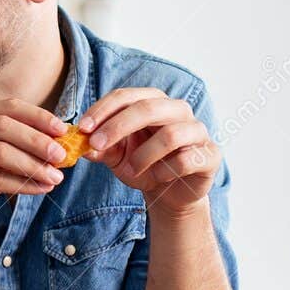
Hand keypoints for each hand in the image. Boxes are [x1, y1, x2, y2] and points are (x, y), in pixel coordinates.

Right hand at [0, 98, 68, 234]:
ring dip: (32, 164)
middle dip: (38, 140)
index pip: (7, 107)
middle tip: (62, 155)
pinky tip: (39, 189)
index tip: (63, 129)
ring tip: (55, 177)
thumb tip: (57, 145)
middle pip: (4, 125)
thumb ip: (14, 148)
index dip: (38, 116)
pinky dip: (20, 183)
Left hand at [76, 87, 219, 214]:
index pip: (126, 96)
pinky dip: (166, 171)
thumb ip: (100, 148)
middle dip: (118, 126)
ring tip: (131, 170)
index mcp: (153, 103)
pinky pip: (187, 159)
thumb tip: (79, 143)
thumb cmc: (143, 167)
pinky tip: (158, 178)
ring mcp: (197, 131)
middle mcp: (178, 111)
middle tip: (96, 145)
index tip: (83, 128)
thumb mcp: (116, 158)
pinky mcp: (210, 155)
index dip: (103, 109)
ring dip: (143, 155)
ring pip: (171, 134)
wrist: (170, 193)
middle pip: (149, 108)